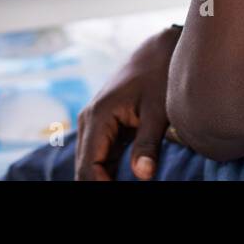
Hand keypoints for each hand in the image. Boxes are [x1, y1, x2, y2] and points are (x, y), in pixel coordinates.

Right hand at [75, 25, 181, 180]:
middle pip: (85, 169)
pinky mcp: (104, 127)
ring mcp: (94, 124)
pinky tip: (128, 178)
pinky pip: (101, 157)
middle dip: (101, 184)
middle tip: (131, 187)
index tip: (122, 192)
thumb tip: (143, 176)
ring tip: (131, 178)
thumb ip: (148, 144)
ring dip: (104, 180)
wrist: (159, 51)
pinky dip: (110, 172)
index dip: (101, 186)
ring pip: (91, 165)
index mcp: (97, 117)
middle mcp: (89, 122)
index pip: (88, 167)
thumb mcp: (157, 111)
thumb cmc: (159, 77)